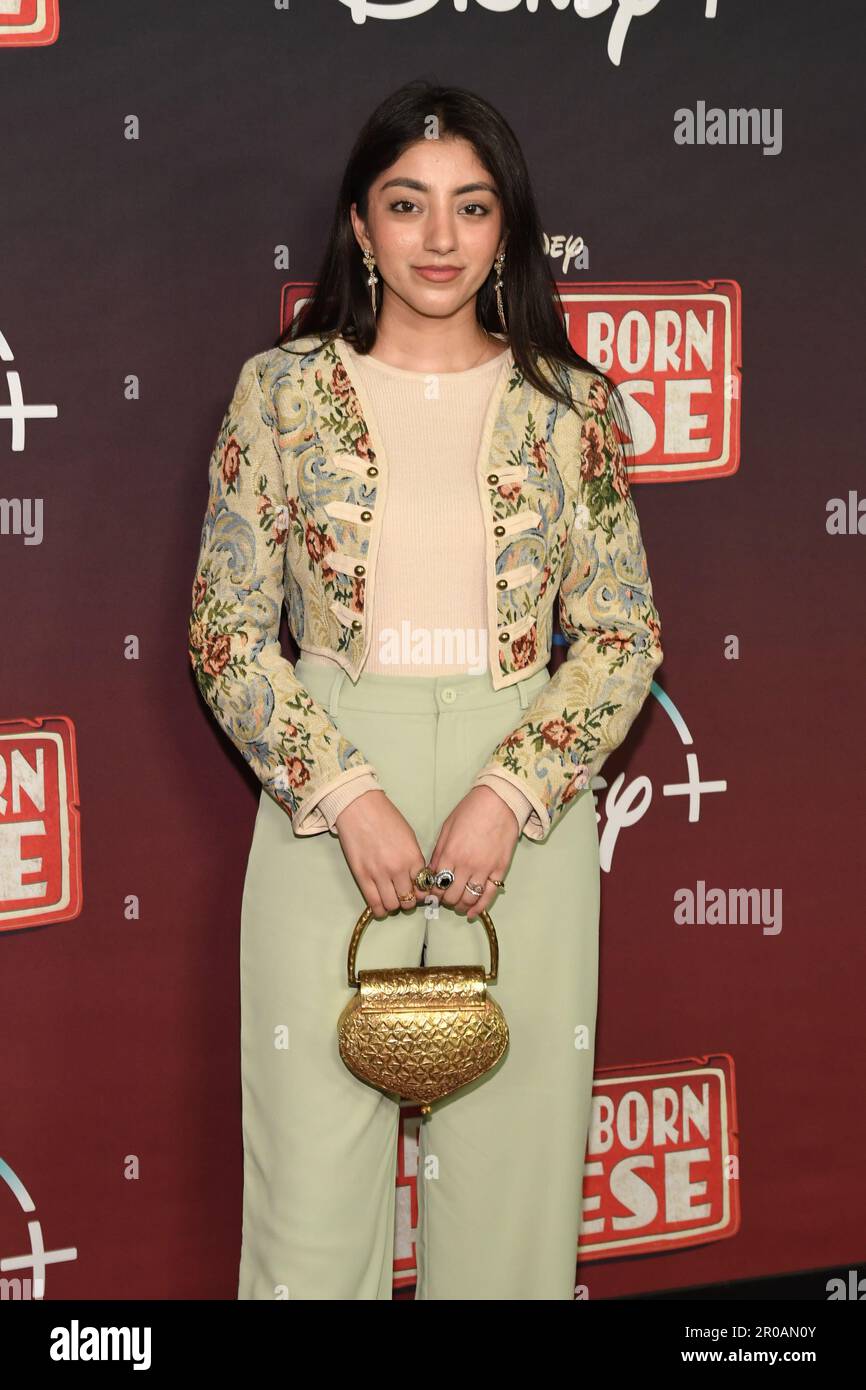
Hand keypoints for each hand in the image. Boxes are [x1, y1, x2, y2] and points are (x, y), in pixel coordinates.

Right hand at [334, 789, 427, 919]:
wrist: (359, 808)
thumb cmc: (385, 817)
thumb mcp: (409, 836)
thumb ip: (414, 859)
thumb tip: (416, 878)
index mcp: (413, 858)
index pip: (424, 888)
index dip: (422, 892)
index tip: (418, 891)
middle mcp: (399, 869)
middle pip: (409, 900)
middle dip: (409, 901)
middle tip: (404, 895)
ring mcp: (379, 874)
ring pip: (393, 905)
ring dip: (394, 905)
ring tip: (391, 899)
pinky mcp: (362, 877)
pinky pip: (374, 903)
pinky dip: (380, 910)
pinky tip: (381, 907)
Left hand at [427, 786, 516, 921]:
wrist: (498, 802)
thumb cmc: (470, 811)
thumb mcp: (447, 829)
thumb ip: (439, 852)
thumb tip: (432, 872)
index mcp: (449, 854)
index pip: (436, 884)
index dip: (432, 893)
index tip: (433, 894)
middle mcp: (465, 865)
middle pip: (451, 895)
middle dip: (446, 900)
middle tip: (445, 898)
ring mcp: (484, 869)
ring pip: (469, 899)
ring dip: (461, 906)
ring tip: (458, 905)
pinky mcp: (500, 870)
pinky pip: (489, 895)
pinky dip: (480, 907)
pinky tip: (473, 913)